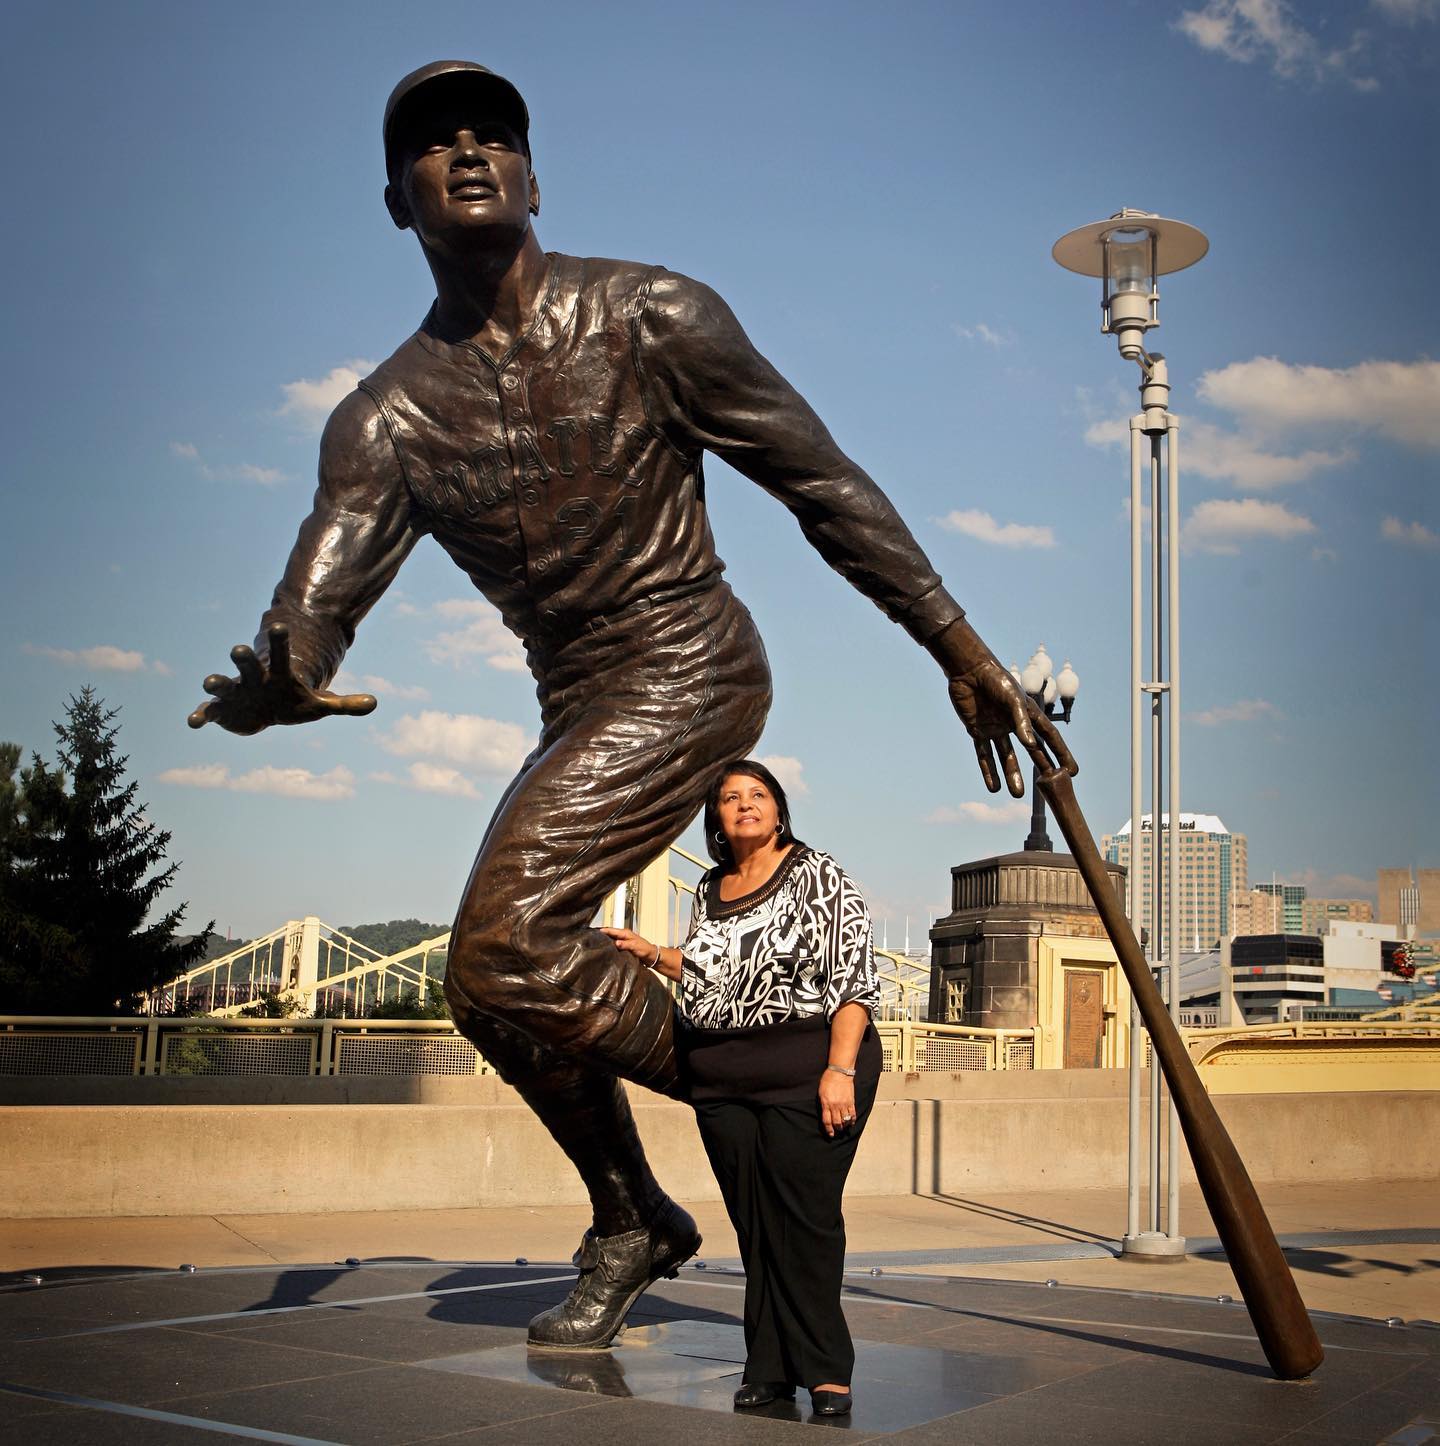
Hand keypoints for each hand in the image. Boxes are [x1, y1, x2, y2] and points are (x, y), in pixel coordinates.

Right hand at [187, 624, 376, 734]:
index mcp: (278, 673)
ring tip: (209, 682)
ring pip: (224, 684)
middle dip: (243, 658)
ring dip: (217, 683)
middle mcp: (254, 677)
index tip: (280, 626)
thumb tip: (376, 703)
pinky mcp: (223, 709)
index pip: (281, 654)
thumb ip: (345, 704)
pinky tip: (193, 722)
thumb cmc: (294, 701)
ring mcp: (236, 692)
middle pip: (248, 664)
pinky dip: (200, 716)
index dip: (281, 642)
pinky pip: (209, 711)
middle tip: (239, 649)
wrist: (268, 709)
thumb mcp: (321, 705)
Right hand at [599, 927, 674, 977]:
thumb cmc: (646, 950)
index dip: (602, 930)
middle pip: (609, 934)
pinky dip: (609, 946)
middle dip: (601, 934)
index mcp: (625, 933)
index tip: (593, 931)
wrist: (652, 957)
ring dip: (604, 940)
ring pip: (611, 939)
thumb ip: (626, 944)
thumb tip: (616, 943)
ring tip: (595, 943)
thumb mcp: (635, 947)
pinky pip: (613, 945)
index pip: (611, 930)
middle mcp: (623, 936)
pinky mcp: (623, 947)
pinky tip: (604, 950)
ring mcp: (623, 941)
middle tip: (591, 937)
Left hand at [818, 1068, 856, 1137]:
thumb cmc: (828, 1080)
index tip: (830, 1134)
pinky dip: (852, 1120)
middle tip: (837, 1131)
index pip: (827, 1121)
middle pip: (836, 1122)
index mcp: (826, 1104)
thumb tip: (825, 1113)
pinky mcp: (851, 1101)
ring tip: (844, 1127)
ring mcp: (844, 1104)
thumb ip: (823, 1104)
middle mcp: (835, 1106)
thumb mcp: (821, 1093)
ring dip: (844, 1125)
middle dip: (837, 1129)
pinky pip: (852, 1114)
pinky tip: (851, 1123)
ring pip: (845, 1120)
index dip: (829, 1129)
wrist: (839, 1073)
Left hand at [938, 620, 1076, 796]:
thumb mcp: (1012, 699)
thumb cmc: (994, 680)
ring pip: (1006, 757)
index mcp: (1028, 714)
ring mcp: (996, 729)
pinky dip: (988, 771)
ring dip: (1011, 774)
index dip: (1061, 754)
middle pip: (1032, 751)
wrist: (968, 670)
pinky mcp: (977, 731)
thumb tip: (1031, 746)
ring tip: (1017, 794)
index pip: (1049, 738)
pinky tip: (993, 788)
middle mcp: (1014, 724)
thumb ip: (1021, 722)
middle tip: (1052, 787)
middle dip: (1042, 767)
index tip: (1073, 771)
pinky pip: (984, 755)